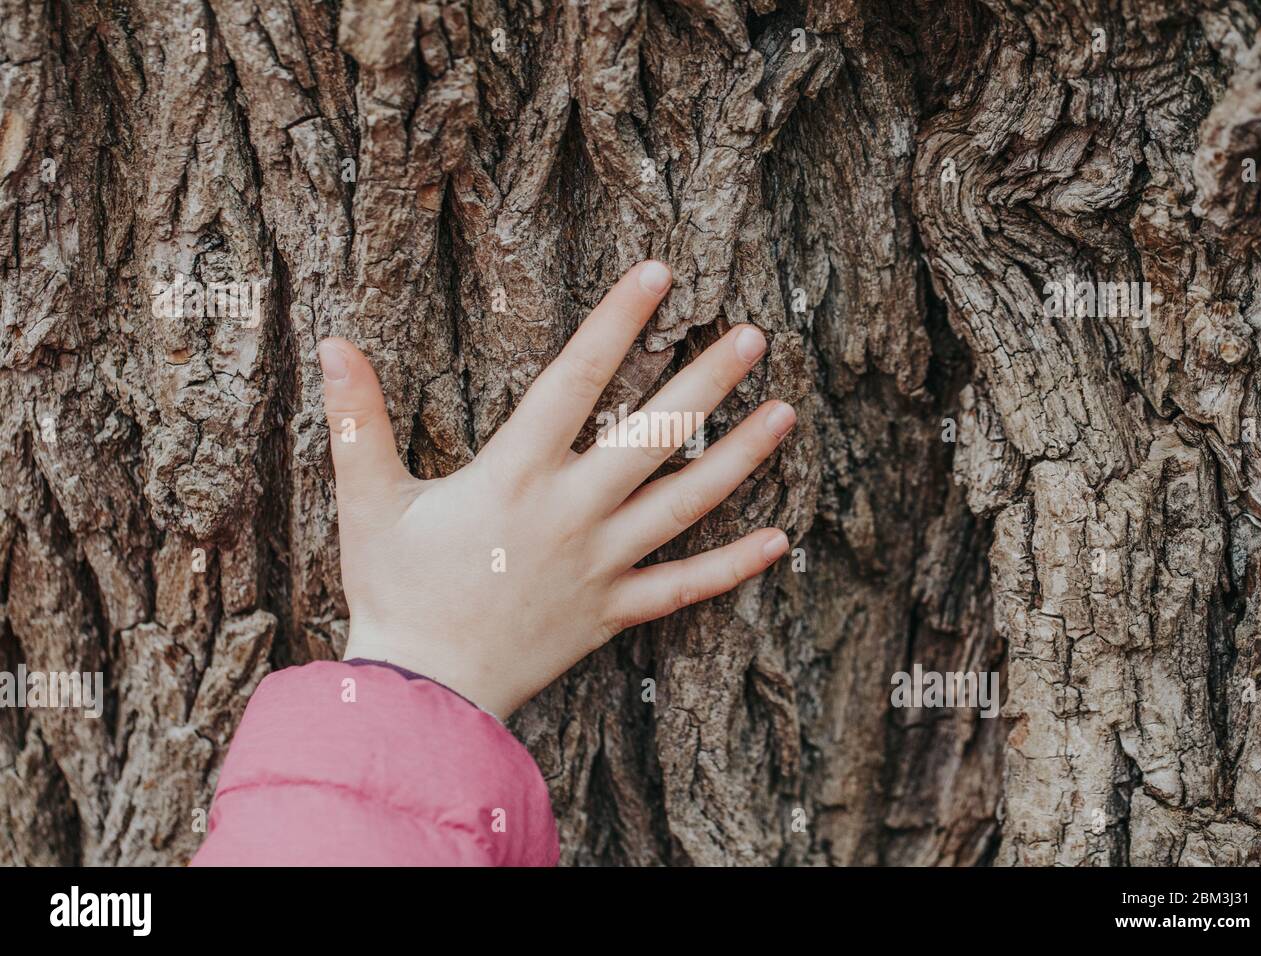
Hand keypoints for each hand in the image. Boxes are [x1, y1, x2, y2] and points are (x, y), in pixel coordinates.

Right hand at [317, 261, 794, 716]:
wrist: (424, 691)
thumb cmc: (394, 592)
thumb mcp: (367, 500)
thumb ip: (357, 419)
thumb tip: (331, 343)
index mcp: (514, 474)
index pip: (576, 379)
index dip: (618, 321)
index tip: (660, 275)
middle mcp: (570, 512)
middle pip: (652, 435)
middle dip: (705, 381)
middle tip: (752, 335)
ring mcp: (600, 564)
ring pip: (684, 502)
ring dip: (738, 457)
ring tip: (784, 413)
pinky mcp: (613, 612)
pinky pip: (683, 588)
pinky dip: (732, 566)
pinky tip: (779, 540)